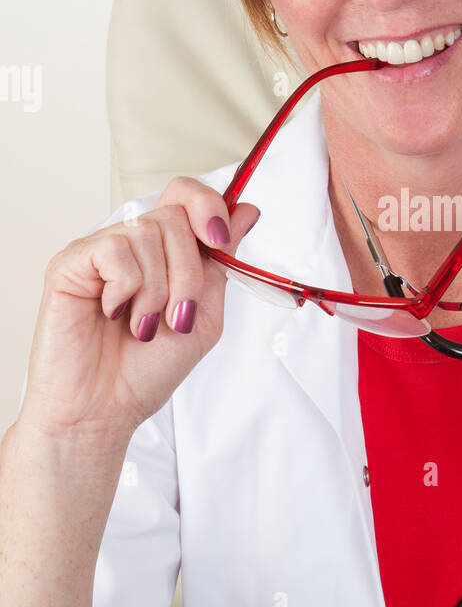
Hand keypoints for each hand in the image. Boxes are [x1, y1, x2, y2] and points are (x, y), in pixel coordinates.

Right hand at [17, 179, 260, 443]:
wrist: (105, 411)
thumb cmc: (147, 371)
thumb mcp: (204, 316)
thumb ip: (221, 263)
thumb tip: (246, 209)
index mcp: (165, 253)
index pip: (187, 196)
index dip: (210, 206)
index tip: (221, 239)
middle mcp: (132, 244)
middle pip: (175, 216)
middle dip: (189, 273)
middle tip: (177, 317)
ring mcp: (100, 250)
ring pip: (148, 233)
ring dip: (158, 290)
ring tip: (143, 326)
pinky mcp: (71, 262)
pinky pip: (115, 249)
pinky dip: (126, 288)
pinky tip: (113, 313)